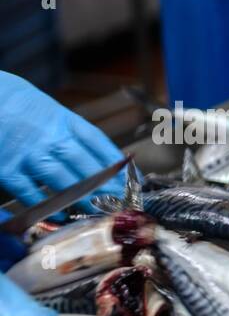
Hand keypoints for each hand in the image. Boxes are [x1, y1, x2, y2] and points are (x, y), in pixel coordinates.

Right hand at [0, 72, 126, 212]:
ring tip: (98, 210)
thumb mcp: (48, 108)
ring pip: (65, 184)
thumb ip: (70, 131)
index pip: (98, 145)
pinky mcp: (7, 170)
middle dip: (108, 189)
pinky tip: (60, 213)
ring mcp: (28, 155)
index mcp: (62, 119)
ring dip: (85, 201)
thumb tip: (101, 154)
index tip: (129, 178)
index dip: (117, 165)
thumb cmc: (14, 102)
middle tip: (121, 203)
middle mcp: (49, 138)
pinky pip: (32, 194)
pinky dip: (48, 207)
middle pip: (87, 169)